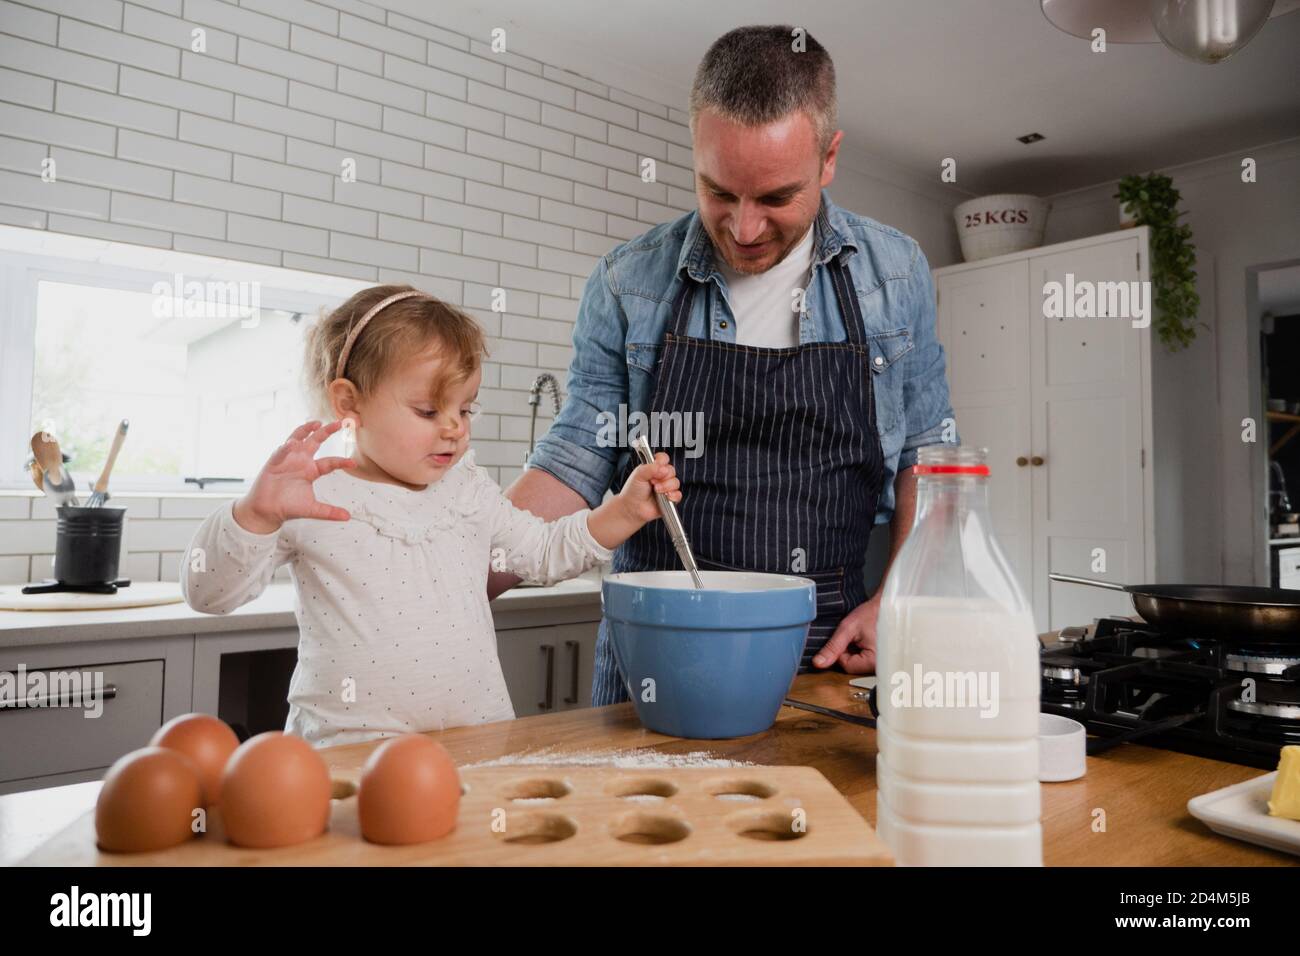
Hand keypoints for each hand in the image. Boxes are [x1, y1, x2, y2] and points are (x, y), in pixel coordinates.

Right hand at [234, 420, 356, 532]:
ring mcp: (288, 459)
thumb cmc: (288, 507)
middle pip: (316, 442)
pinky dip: (286, 448)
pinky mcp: (274, 462)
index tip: (353, 463)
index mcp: (312, 471)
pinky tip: (292, 445)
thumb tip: (347, 517)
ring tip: (316, 423)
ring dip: (305, 430)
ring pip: (298, 439)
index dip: (341, 462)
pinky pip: (281, 452)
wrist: (267, 511)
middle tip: (339, 423)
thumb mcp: (312, 509)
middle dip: (326, 432)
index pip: (330, 463)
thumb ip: (329, 512)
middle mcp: (301, 461)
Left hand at [616, 452, 680, 524]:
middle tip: (653, 482)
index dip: (662, 461)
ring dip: (666, 487)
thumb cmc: (632, 491)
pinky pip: (678, 495)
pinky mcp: (670, 498)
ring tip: (656, 491)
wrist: (632, 508)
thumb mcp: (638, 475)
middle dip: (664, 476)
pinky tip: (665, 497)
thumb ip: (650, 468)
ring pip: (676, 482)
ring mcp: (666, 487)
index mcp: (653, 468)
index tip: (657, 466)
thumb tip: (662, 468)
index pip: (664, 458)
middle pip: (671, 470)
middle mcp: (661, 477)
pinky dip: (673, 496)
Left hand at [812, 594, 879, 673]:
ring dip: (856, 652)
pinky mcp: (883, 662)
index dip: (841, 651)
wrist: (887, 606)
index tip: (848, 637)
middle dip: (849, 652)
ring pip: (858, 665)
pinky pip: (866, 662)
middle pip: (853, 667)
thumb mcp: (848, 628)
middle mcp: (881, 668)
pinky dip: (862, 652)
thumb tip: (818, 663)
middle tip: (857, 636)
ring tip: (864, 638)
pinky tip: (867, 641)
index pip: (846, 665)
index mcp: (874, 662)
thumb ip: (833, 647)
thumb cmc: (871, 614)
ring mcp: (884, 666)